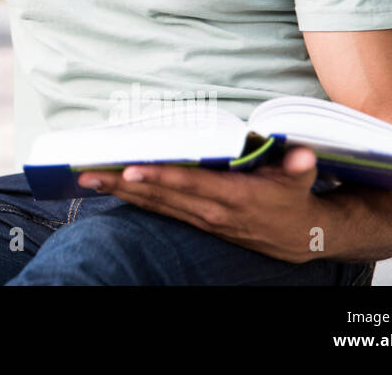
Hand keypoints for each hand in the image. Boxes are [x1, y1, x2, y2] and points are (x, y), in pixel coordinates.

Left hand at [76, 147, 331, 263]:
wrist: (302, 236)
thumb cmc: (294, 197)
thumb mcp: (300, 178)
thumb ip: (297, 165)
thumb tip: (301, 156)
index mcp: (232, 196)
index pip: (188, 184)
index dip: (159, 177)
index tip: (130, 169)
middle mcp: (211, 210)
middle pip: (160, 195)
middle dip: (122, 184)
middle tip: (88, 173)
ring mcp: (202, 219)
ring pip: (154, 205)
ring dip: (120, 193)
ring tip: (89, 181)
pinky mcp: (197, 222)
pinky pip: (160, 211)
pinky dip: (135, 200)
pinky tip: (113, 190)